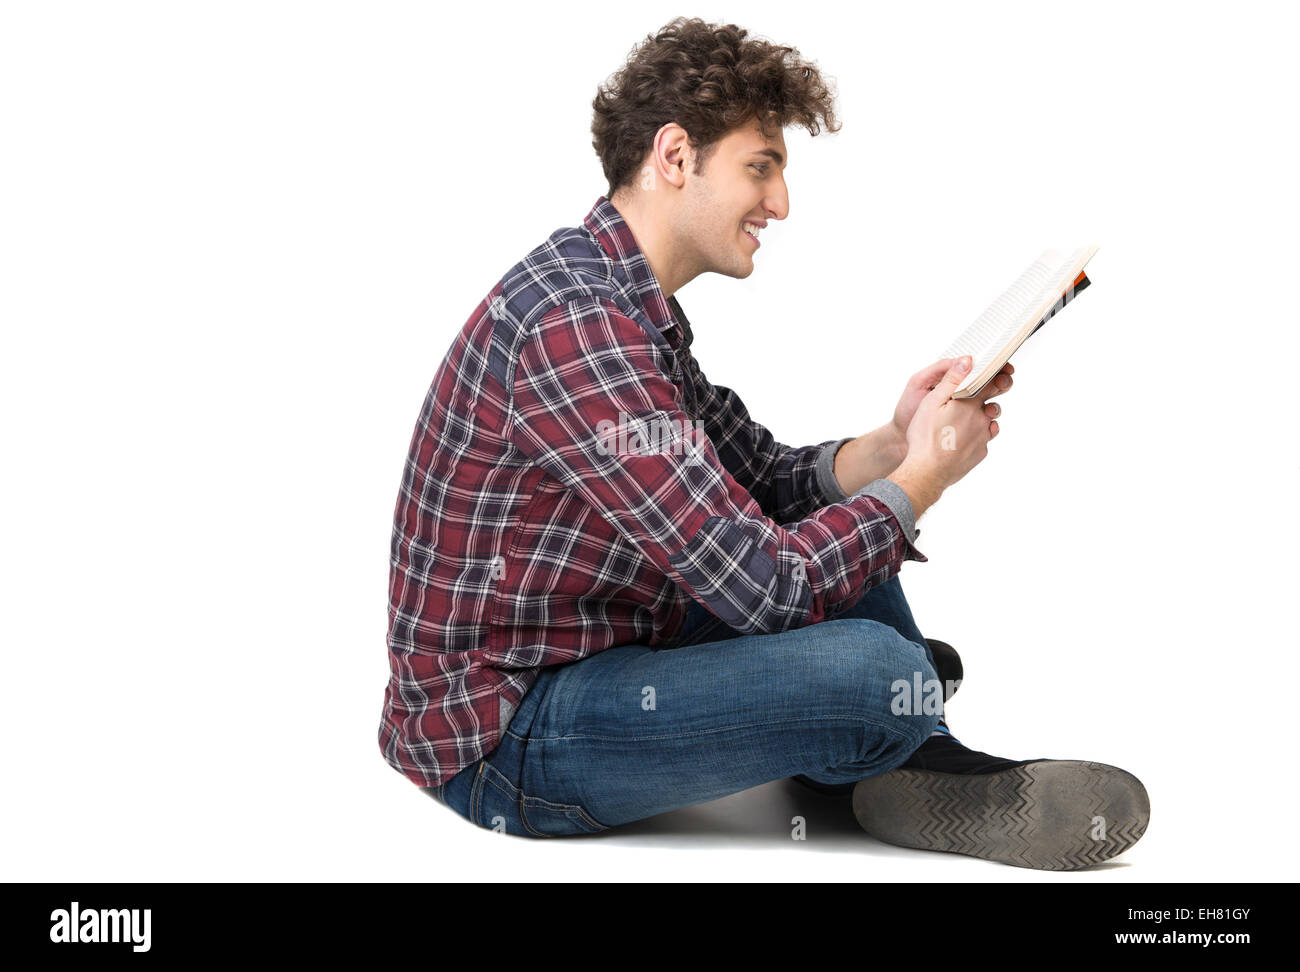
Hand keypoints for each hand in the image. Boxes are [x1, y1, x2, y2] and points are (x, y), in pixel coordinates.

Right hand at [886, 356, 1013, 518]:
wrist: (927, 472)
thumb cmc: (925, 437)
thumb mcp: (932, 402)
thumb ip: (952, 380)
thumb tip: (968, 361)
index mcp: (970, 403)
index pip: (992, 382)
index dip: (996, 374)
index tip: (999, 370)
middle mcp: (982, 419)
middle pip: (993, 402)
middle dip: (992, 396)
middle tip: (983, 393)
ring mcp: (983, 437)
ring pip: (990, 422)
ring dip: (983, 417)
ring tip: (965, 419)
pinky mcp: (980, 452)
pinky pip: (983, 439)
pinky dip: (977, 435)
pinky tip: (961, 437)